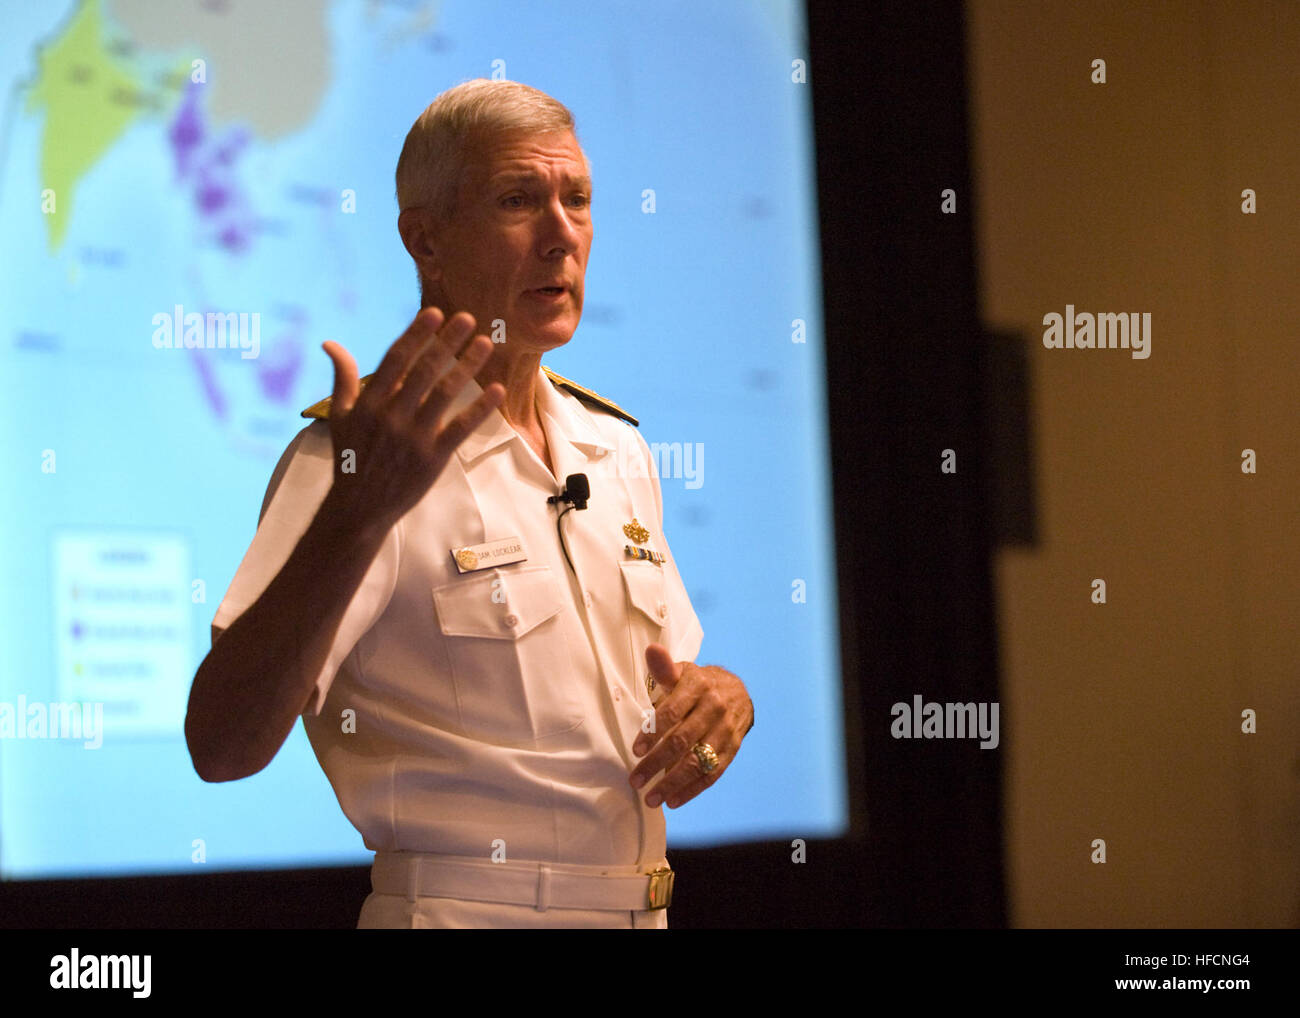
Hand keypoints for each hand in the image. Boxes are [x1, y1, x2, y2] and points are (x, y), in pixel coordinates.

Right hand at [321, 308, 504, 529]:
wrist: (358, 508)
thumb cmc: (350, 459)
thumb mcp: (341, 417)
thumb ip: (342, 377)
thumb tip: (330, 343)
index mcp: (368, 403)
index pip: (395, 359)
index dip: (416, 334)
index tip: (435, 313)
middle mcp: (391, 416)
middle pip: (424, 371)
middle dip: (446, 342)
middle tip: (467, 318)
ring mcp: (413, 437)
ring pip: (445, 394)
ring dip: (467, 366)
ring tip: (484, 343)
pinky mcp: (433, 458)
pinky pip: (460, 428)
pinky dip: (479, 408)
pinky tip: (496, 390)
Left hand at [629, 643, 753, 808]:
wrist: (736, 691)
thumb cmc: (697, 684)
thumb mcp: (681, 673)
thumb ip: (664, 668)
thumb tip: (652, 650)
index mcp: (698, 686)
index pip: (672, 712)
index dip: (653, 733)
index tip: (635, 751)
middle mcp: (714, 708)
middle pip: (683, 741)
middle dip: (657, 763)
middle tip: (635, 781)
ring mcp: (725, 731)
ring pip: (698, 762)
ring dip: (673, 783)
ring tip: (652, 799)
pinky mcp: (732, 749)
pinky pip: (713, 774)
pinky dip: (693, 790)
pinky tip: (674, 801)